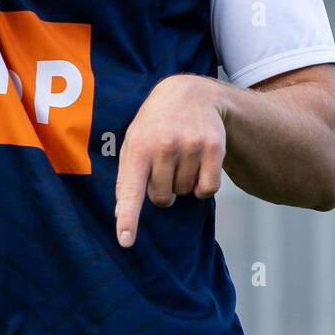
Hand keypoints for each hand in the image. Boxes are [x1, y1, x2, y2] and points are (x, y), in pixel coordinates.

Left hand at [114, 74, 226, 247]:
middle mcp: (164, 146)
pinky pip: (208, 189)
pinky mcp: (214, 148)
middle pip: (163, 198)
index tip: (125, 240)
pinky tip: (197, 165)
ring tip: (180, 157)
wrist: (188, 94)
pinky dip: (203, 186)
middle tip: (163, 166)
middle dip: (162, 190)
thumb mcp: (133, 141)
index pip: (131, 190)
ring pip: (186, 193)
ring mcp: (191, 146)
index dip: (128, 218)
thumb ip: (127, 177)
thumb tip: (121, 214)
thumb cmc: (154, 124)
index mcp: (138, 147)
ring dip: (183, 183)